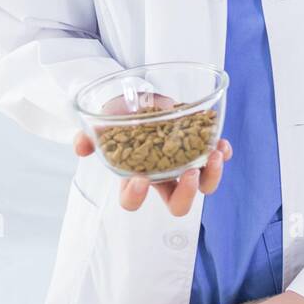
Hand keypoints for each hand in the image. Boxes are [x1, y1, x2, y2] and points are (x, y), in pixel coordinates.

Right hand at [73, 92, 231, 213]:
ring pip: (204, 186)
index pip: (133, 201)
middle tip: (189, 174)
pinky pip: (216, 160)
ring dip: (212, 176)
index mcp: (136, 177)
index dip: (135, 197)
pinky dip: (222, 155)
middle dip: (186, 195)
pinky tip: (221, 145)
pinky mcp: (199, 149)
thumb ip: (89, 136)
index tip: (139, 180)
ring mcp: (184, 165)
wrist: (140, 98)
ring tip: (213, 155)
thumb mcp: (103, 123)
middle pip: (177, 205)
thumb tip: (81, 146)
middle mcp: (163, 177)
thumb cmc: (120, 117)